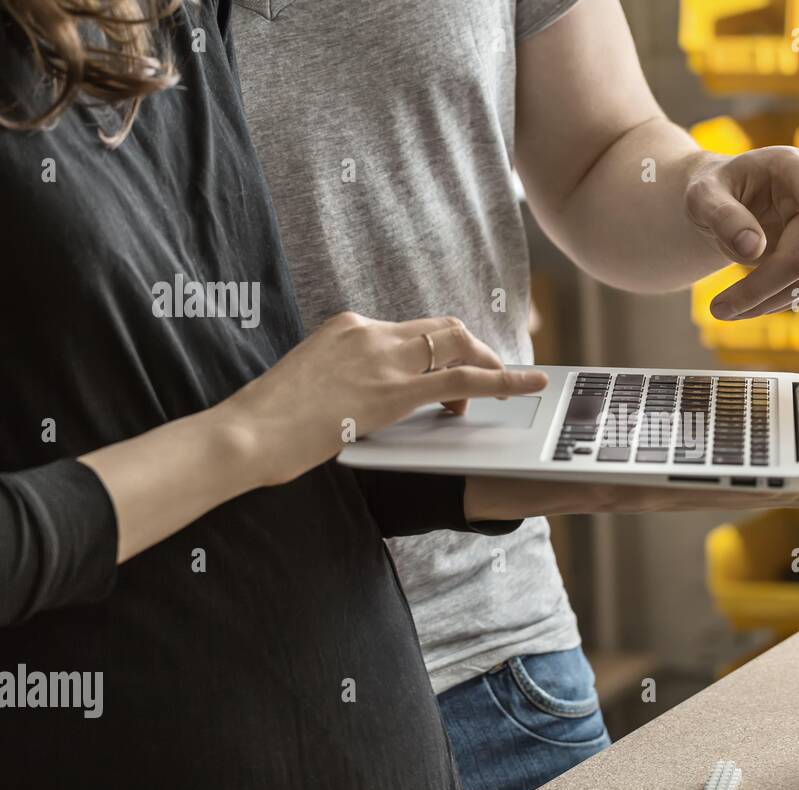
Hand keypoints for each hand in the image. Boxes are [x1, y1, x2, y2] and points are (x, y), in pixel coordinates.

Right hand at [216, 312, 547, 486]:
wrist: (248, 431)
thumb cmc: (270, 420)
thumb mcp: (313, 382)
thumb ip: (348, 378)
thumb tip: (371, 396)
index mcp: (348, 326)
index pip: (413, 331)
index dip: (443, 352)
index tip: (453, 374)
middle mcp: (369, 332)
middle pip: (444, 329)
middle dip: (476, 352)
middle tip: (490, 381)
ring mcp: (382, 356)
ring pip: (458, 346)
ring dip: (487, 368)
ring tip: (502, 392)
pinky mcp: (393, 390)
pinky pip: (462, 378)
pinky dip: (503, 379)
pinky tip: (526, 386)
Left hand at [684, 147, 798, 320]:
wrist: (726, 200)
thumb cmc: (716, 191)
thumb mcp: (702, 196)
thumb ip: (722, 216)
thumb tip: (751, 249)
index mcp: (794, 166)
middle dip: (760, 289)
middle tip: (717, 309)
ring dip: (766, 303)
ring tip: (724, 307)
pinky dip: (777, 303)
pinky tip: (750, 302)